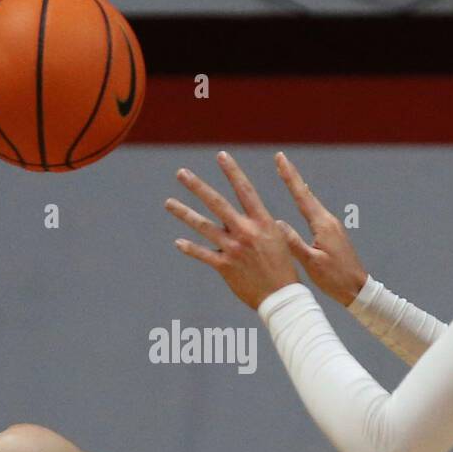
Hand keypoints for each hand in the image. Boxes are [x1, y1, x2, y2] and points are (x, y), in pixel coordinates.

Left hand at [165, 150, 300, 309]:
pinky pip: (203, 254)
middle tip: (181, 173)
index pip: (244, 190)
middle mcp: (245, 232)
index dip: (232, 171)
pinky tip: (178, 242)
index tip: (221, 155)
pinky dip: (190, 248)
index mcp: (262, 222)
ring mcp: (233, 249)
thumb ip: (262, 225)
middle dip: (197, 186)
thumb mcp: (279, 239)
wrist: (281, 296)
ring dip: (184, 213)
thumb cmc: (284, 267)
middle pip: (217, 203)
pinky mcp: (225, 266)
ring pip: (203, 226)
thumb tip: (256, 215)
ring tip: (168, 202)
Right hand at [274, 152, 368, 306]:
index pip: (302, 195)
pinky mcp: (332, 234)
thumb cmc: (335, 279)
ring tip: (286, 175)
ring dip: (298, 188)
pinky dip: (304, 202)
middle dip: (292, 177)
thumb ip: (294, 242)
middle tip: (280, 160)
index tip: (280, 159)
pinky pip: (314, 213)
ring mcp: (332, 227)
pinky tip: (302, 201)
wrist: (358, 289)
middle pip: (306, 194)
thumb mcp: (311, 263)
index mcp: (323, 225)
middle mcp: (328, 221)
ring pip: (310, 202)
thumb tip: (276, 222)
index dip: (289, 176)